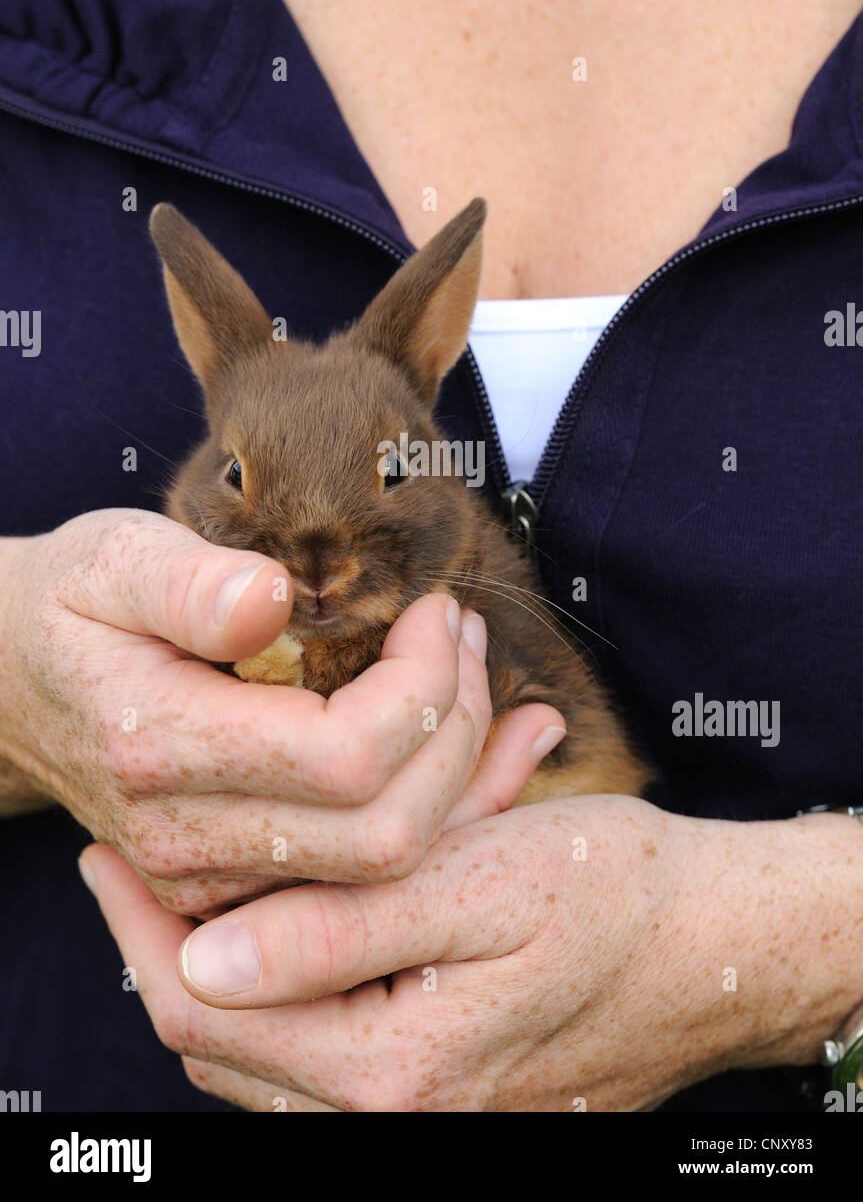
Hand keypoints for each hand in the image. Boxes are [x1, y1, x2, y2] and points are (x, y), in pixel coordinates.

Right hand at [0, 509, 562, 914]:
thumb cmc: (70, 604)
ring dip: (453, 770)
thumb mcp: (113, 558)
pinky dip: (432, 811)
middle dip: (456, 732)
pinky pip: (364, 877)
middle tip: (460, 637)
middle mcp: (185, 837)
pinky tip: (456, 736)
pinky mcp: (233, 886)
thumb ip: (189, 584)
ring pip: (390, 868)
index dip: (421, 687)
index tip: (432, 611)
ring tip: (461, 669)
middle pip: (387, 833)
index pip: (345, 757)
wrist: (8, 683)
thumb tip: (273, 598)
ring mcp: (209, 877)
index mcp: (158, 745)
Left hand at [78, 799, 862, 1110]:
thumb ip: (341, 931)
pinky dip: (285, 987)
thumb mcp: (479, 885)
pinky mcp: (433, 1097)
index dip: (142, 931)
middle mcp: (394, 1117)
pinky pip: (316, 1056)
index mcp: (394, 1073)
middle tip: (145, 862)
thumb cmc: (612, 898)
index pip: (206, 1013)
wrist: (714, 948)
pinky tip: (294, 919)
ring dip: (221, 967)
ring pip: (259, 1055)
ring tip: (206, 882)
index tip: (111, 855)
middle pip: (218, 1043)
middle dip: (167, 948)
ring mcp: (415, 1116)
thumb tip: (206, 955)